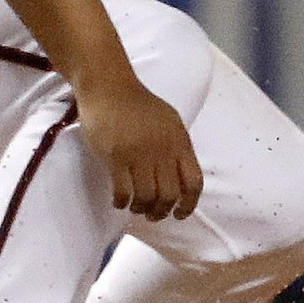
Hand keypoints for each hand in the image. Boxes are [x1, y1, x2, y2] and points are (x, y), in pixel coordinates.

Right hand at [77, 77, 202, 219]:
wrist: (109, 87)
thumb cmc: (138, 104)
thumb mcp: (170, 122)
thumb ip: (177, 147)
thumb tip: (182, 175)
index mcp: (180, 142)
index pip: (194, 182)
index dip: (189, 204)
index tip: (180, 214)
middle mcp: (163, 150)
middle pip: (170, 195)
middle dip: (162, 211)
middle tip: (153, 215)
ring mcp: (140, 154)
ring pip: (147, 197)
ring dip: (141, 209)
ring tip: (135, 208)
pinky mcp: (116, 156)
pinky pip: (123, 191)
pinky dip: (122, 202)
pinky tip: (118, 202)